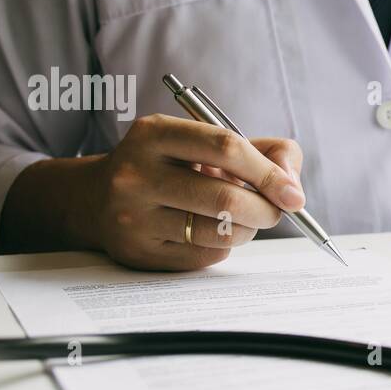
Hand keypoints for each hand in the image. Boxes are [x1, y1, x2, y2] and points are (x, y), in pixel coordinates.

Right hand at [87, 115, 303, 269]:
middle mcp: (136, 174)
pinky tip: (208, 231)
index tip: (293, 195)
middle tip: (276, 211)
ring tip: (242, 218)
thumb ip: (262, 150)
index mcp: (155, 134)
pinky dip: (223, 245)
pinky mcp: (139, 252)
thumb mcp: (205, 141)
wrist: (97, 197)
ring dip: (247, 229)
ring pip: (220, 233)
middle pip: (226, 199)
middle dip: (266, 210)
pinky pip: (205, 256)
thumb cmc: (170, 165)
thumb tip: (292, 187)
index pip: (226, 148)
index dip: (268, 173)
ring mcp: (133, 217)